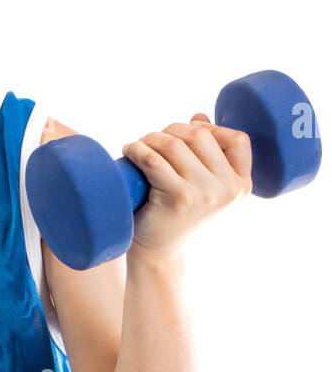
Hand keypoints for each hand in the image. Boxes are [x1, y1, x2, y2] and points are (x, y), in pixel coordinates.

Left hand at [121, 114, 252, 260]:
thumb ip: (207, 152)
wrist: (160, 253)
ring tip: (139, 146)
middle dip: (173, 131)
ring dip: (152, 139)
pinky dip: (138, 150)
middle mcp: (229, 189)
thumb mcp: (201, 185)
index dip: (212, 129)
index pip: (238, 139)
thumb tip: (199, 118)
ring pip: (176, 144)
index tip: (188, 135)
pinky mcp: (179, 198)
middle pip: (201, 136)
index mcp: (241, 185)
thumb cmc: (178, 214)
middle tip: (153, 141)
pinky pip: (154, 160)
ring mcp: (206, 193)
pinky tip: (129, 151)